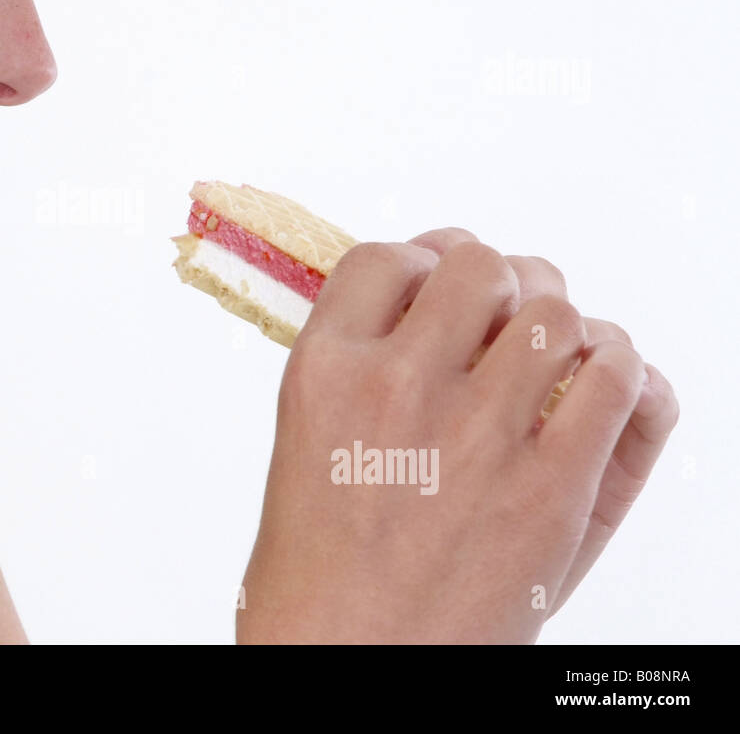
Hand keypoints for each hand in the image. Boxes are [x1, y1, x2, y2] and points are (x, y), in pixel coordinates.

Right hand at [236, 229, 678, 642]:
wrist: (353, 664)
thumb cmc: (320, 567)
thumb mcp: (303, 442)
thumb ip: (354, 365)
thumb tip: (417, 293)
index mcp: (323, 374)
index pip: (383, 258)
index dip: (417, 261)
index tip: (432, 284)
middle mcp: (398, 386)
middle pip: (476, 264)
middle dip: (493, 279)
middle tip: (496, 313)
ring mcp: (480, 434)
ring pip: (554, 311)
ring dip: (557, 322)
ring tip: (548, 353)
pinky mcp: (554, 486)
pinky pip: (617, 377)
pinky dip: (618, 368)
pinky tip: (595, 386)